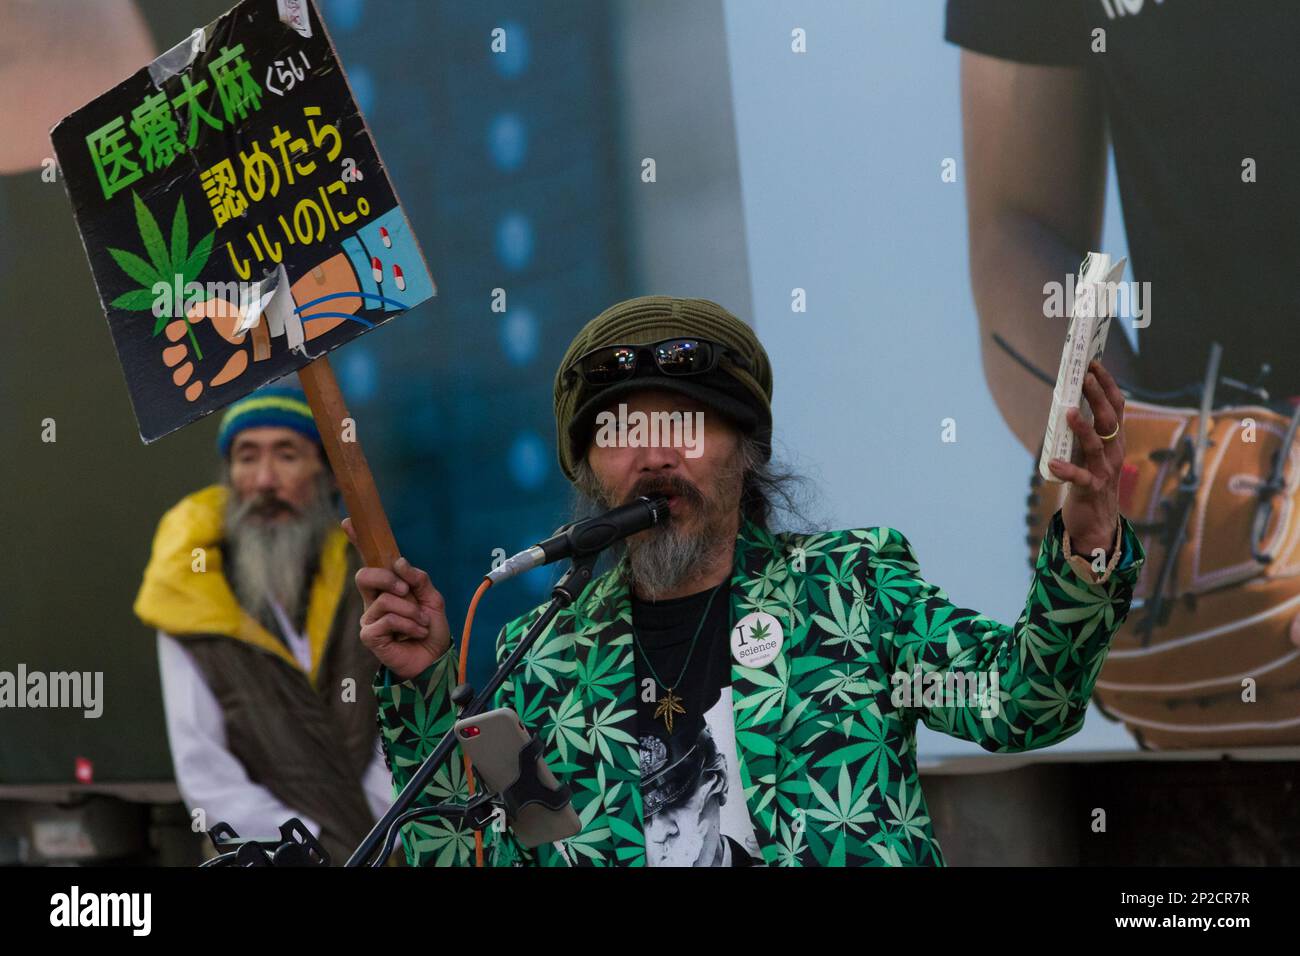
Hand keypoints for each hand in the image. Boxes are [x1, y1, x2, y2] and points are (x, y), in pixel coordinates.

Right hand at [342, 517, 451, 680]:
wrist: (435, 657)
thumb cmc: (430, 628)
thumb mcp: (432, 598)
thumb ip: (418, 579)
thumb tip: (398, 563)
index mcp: (387, 588)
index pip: (369, 562)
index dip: (357, 542)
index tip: (348, 522)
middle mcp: (373, 601)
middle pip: (365, 576)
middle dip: (388, 579)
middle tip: (407, 591)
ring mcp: (369, 619)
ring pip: (384, 600)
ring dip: (410, 610)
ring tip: (421, 622)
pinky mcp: (369, 636)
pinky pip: (386, 620)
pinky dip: (408, 624)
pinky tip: (416, 632)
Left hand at [1049, 359, 1124, 556]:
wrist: (1097, 524)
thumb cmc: (1088, 482)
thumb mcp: (1088, 453)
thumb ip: (1083, 432)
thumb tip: (1066, 404)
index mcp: (1114, 441)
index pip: (1117, 407)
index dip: (1107, 384)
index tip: (1094, 364)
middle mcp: (1113, 453)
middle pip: (1110, 420)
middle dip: (1098, 397)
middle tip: (1085, 377)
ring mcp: (1104, 472)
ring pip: (1096, 445)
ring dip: (1083, 427)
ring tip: (1070, 411)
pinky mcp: (1091, 490)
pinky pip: (1079, 479)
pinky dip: (1067, 470)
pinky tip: (1053, 464)